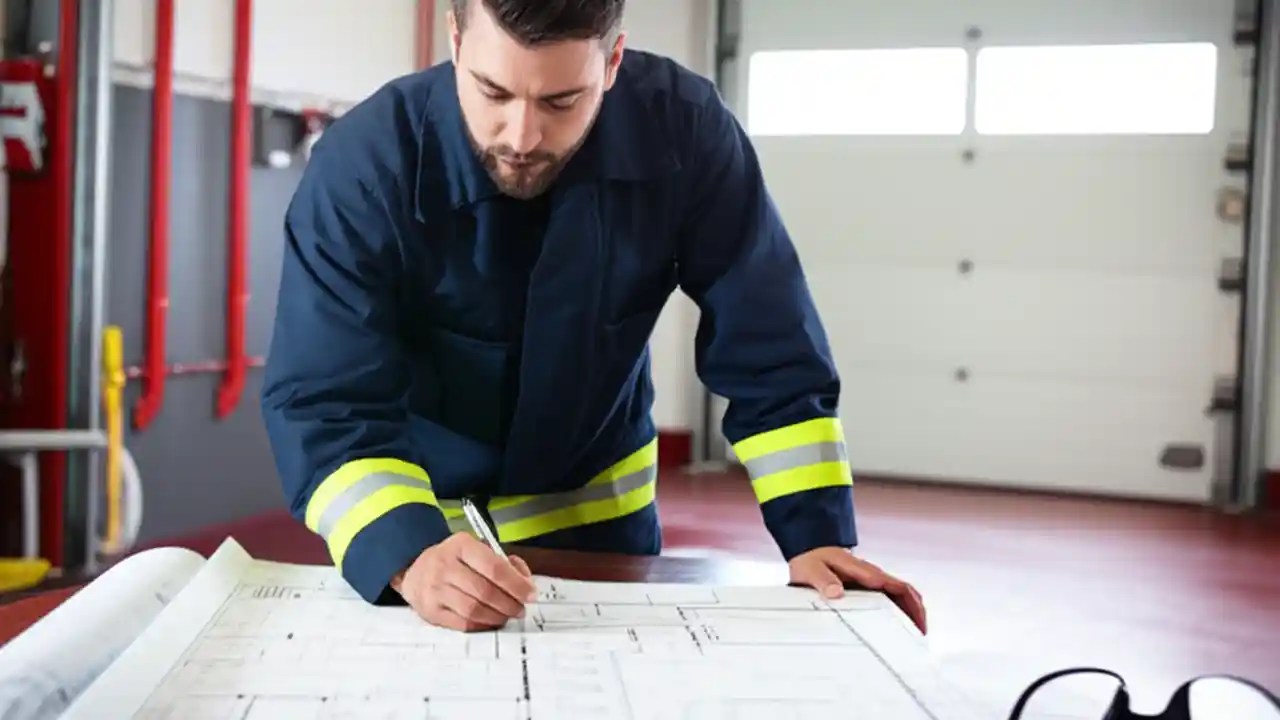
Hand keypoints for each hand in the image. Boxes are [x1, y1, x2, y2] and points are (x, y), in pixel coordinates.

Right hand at [390, 532, 536, 631]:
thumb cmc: (453, 560)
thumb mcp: (475, 549)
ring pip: (475, 610)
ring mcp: (435, 590)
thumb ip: (502, 562)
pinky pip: (463, 623)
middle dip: (510, 603)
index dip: (517, 584)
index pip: (494, 567)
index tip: (530, 594)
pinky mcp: (431, 611)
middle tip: (520, 609)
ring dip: (498, 616)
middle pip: (486, 591)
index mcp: (460, 545)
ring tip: (507, 615)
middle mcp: (445, 566)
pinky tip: (490, 620)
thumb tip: (524, 581)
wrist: (414, 571)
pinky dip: (482, 624)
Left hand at [788, 547, 926, 634]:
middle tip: (920, 636)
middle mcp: (871, 574)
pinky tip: (894, 625)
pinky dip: (897, 609)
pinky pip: (887, 596)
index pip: (898, 587)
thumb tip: (836, 593)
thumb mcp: (811, 570)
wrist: (807, 547)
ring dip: (909, 612)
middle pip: (904, 592)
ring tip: (912, 635)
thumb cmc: (811, 559)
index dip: (912, 606)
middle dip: (916, 613)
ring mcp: (869, 579)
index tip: (918, 625)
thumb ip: (823, 580)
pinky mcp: (865, 585)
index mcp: (863, 571)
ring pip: (898, 595)